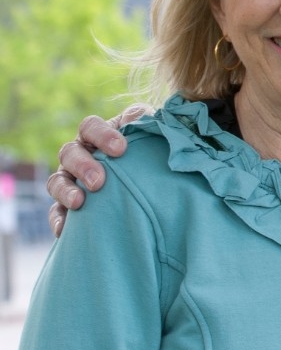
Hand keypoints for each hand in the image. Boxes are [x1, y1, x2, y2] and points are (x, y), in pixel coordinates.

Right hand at [46, 104, 150, 236]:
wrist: (154, 179)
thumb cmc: (150, 149)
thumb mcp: (150, 132)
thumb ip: (145, 122)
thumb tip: (138, 119)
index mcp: (97, 134)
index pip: (89, 127)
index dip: (101, 135)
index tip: (120, 149)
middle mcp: (80, 154)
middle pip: (69, 153)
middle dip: (83, 166)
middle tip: (99, 181)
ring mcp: (71, 179)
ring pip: (56, 181)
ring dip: (66, 191)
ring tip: (79, 202)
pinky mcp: (68, 205)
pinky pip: (56, 212)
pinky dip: (58, 220)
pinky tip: (65, 230)